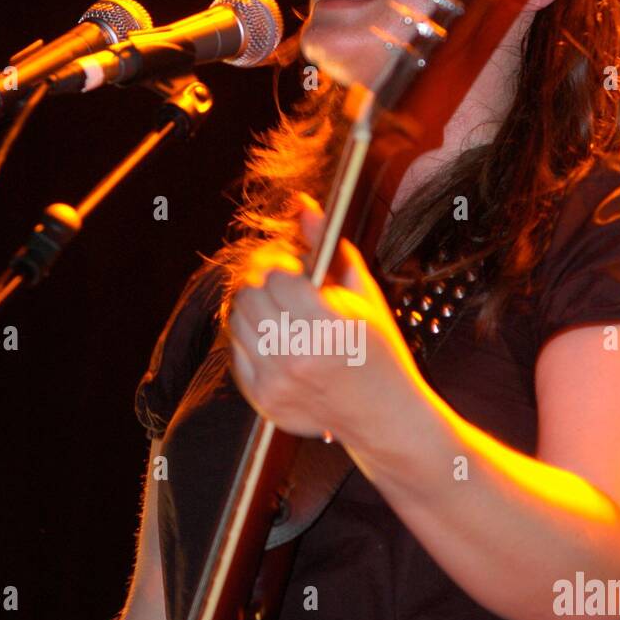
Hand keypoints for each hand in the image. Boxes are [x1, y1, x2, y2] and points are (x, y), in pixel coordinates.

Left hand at [226, 194, 422, 445]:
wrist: (382, 414)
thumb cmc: (378, 351)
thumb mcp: (363, 294)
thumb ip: (329, 247)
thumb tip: (304, 205)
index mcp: (327, 325)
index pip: (276, 275)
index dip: (281, 264)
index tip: (293, 266)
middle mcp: (297, 355)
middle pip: (249, 295)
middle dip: (262, 281)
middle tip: (280, 283)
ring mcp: (276, 380)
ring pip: (236, 321)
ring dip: (252, 307)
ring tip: (279, 311)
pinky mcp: (263, 399)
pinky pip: (237, 352)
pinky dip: (249, 339)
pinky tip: (275, 339)